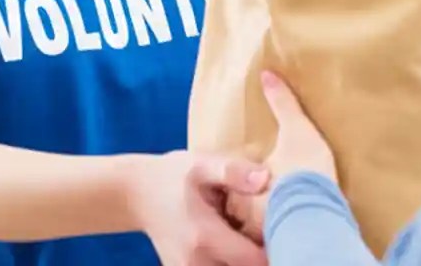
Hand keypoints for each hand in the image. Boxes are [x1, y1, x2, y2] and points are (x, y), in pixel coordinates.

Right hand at [131, 150, 270, 265]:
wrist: (135, 194)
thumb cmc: (171, 176)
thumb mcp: (200, 165)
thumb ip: (232, 171)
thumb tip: (264, 179)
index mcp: (205, 238)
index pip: (255, 261)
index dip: (277, 248)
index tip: (284, 228)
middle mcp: (198, 263)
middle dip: (265, 254)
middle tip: (269, 229)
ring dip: (246, 258)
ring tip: (248, 233)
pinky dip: (231, 260)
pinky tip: (233, 240)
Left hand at [227, 70, 337, 241]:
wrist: (321, 213)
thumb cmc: (304, 172)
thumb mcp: (296, 131)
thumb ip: (282, 103)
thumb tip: (267, 74)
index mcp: (243, 191)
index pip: (232, 190)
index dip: (238, 187)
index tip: (248, 182)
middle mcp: (247, 217)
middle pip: (240, 215)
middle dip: (246, 211)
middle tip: (260, 205)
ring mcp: (264, 237)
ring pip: (256, 234)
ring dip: (263, 228)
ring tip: (276, 223)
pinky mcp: (282, 249)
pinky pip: (275, 247)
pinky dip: (280, 242)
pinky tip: (292, 238)